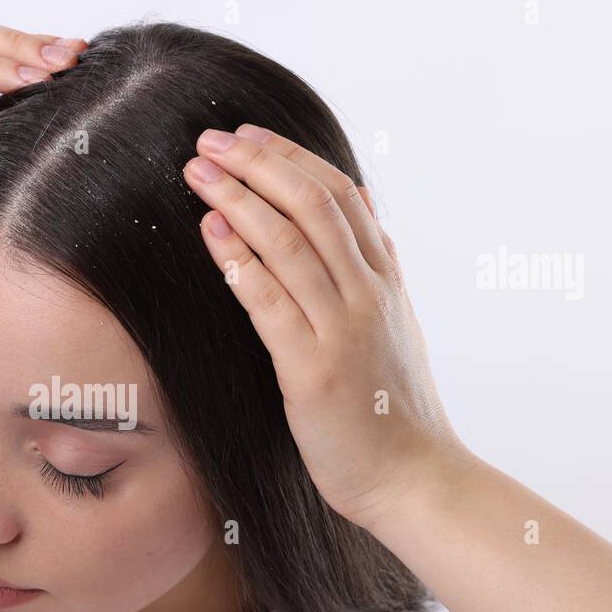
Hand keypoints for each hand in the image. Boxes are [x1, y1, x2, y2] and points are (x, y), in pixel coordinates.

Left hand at [182, 124, 469, 531]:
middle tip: (210, 139)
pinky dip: (239, 260)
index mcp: (386, 279)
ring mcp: (344, 329)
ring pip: (291, 242)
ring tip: (198, 170)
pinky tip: (210, 230)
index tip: (247, 134)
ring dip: (239, 198)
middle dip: (257, 163)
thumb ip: (371, 268)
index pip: (340, 193)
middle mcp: (369, 293)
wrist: (414, 478)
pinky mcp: (314, 369)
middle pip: (313, 204)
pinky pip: (271, 301)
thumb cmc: (392, 410)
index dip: (290, 157)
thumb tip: (353, 207)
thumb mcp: (392, 325)